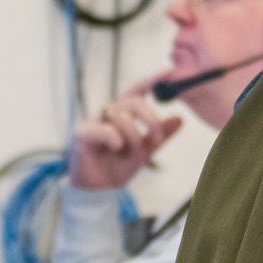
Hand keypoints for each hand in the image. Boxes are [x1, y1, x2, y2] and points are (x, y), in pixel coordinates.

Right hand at [65, 89, 182, 192]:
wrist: (98, 188)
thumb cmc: (118, 166)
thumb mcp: (145, 151)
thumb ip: (160, 135)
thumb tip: (179, 118)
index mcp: (123, 113)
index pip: (137, 90)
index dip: (152, 80)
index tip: (168, 73)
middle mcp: (108, 113)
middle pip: (134, 103)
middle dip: (151, 121)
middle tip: (157, 140)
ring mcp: (93, 121)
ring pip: (123, 118)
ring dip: (134, 138)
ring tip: (129, 152)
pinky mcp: (82, 133)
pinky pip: (107, 131)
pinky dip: (117, 143)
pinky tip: (114, 150)